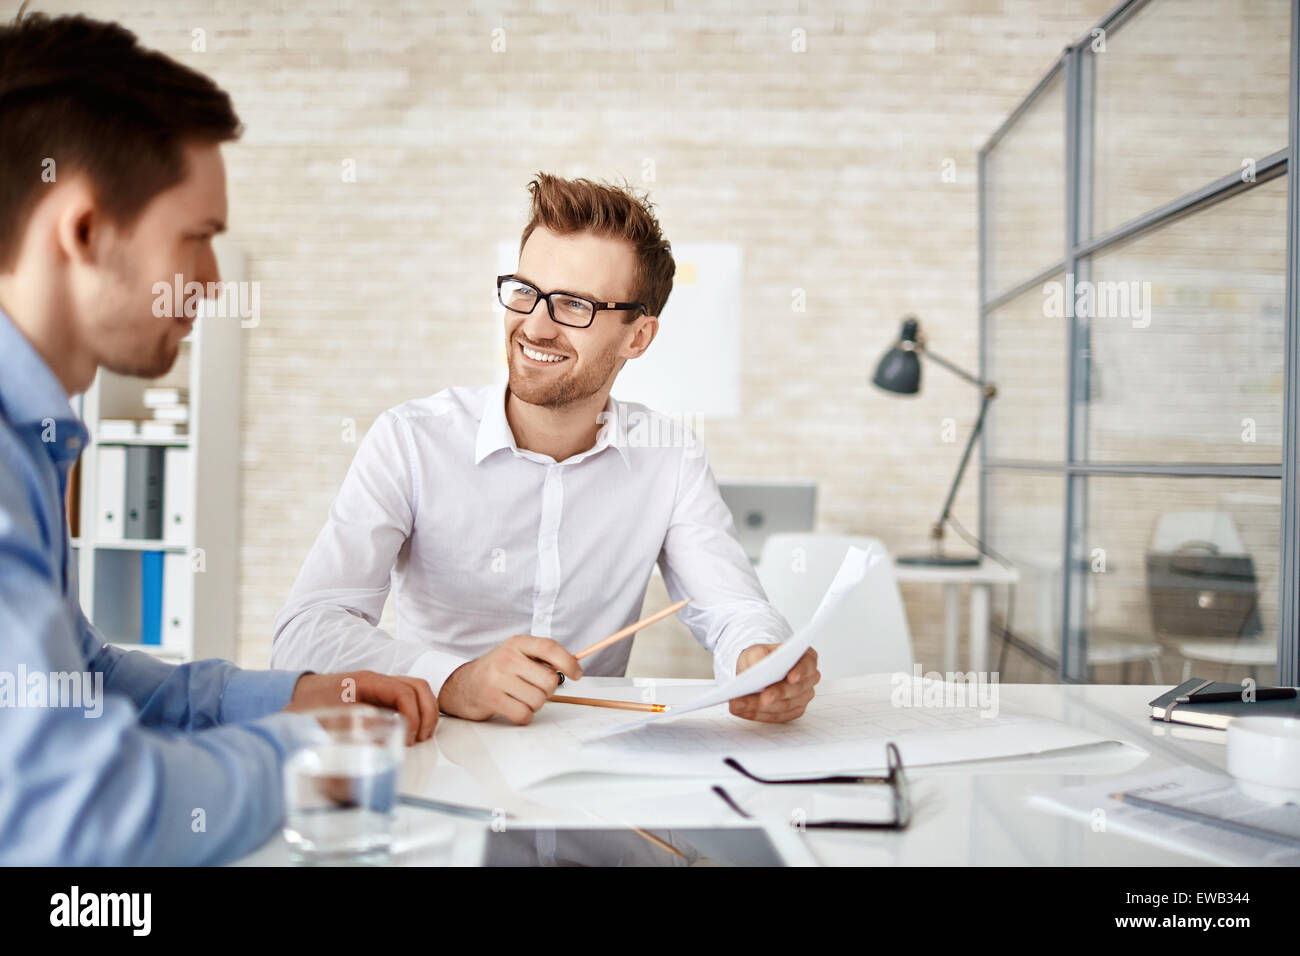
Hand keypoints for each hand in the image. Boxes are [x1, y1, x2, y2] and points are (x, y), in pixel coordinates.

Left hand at [285, 671, 437, 745]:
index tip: (408, 739)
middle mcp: (377, 681)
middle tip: (421, 738)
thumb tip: (375, 746)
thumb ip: (349, 731)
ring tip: (420, 737)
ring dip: (425, 711)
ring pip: (416, 690)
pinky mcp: (380, 695)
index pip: (402, 692)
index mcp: (365, 682)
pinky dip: (417, 712)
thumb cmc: (307, 706)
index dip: (413, 715)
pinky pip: (408, 698)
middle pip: (417, 686)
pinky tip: (410, 732)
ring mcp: (380, 686)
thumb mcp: (324, 720)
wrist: (297, 697)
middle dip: (427, 713)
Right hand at [439, 635, 582, 723]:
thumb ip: (542, 658)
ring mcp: (498, 678)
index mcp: (517, 643)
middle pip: (549, 681)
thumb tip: (573, 666)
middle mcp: (507, 658)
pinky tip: (513, 708)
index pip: (549, 648)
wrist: (462, 685)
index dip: (568, 662)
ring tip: (520, 698)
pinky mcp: (491, 698)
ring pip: (538, 700)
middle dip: (547, 691)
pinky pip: (523, 714)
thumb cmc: (497, 671)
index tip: (576, 674)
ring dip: (534, 705)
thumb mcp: (517, 654)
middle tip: (534, 689)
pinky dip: (523, 716)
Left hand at [729, 645, 819, 722]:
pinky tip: (741, 710)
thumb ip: (760, 655)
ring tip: (738, 704)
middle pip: (794, 690)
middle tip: (761, 699)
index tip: (791, 677)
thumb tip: (759, 666)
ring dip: (758, 707)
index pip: (807, 665)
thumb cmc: (760, 657)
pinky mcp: (792, 711)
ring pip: (783, 706)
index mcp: (806, 658)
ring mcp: (803, 697)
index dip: (800, 671)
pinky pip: (776, 716)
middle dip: (776, 695)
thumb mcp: (757, 650)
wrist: (756, 670)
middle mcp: (808, 679)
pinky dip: (756, 714)